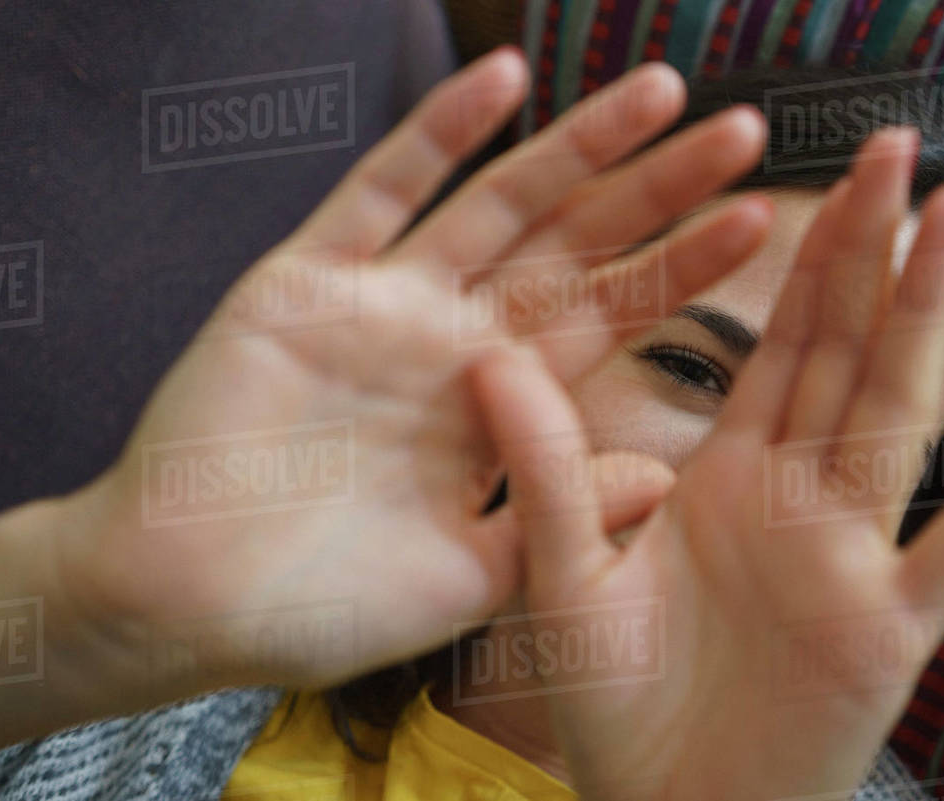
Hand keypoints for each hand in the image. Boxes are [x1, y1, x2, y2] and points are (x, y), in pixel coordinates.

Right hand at [49, 48, 775, 696]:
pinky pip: (379, 194)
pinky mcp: (307, 284)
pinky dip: (437, 136)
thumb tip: (666, 473)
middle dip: (655, 190)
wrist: (186, 607)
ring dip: (575, 146)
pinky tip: (500, 82)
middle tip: (742, 134)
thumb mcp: (473, 575)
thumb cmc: (324, 606)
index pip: (607, 322)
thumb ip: (563, 515)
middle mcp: (452, 341)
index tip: (756, 225)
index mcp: (496, 408)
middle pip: (573, 247)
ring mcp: (384, 305)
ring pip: (497, 205)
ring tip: (658, 89)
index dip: (679, 271)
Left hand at [476, 128, 943, 799]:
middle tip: (899, 152)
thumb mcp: (566, 575)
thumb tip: (487, 356)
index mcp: (726, 477)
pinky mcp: (888, 626)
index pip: (774, 346)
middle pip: (840, 355)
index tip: (822, 176)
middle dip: (867, 255)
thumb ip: (545, 469)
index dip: (801, 263)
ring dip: (927, 321)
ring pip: (895, 416)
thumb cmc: (611, 706)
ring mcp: (849, 557)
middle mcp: (796, 500)